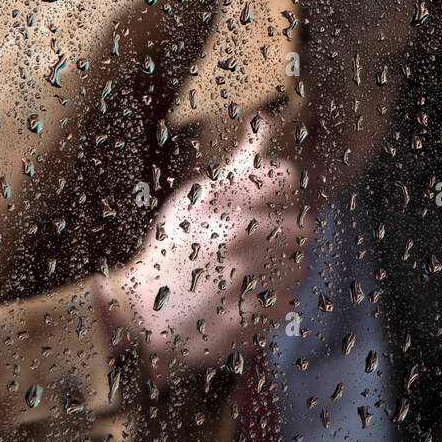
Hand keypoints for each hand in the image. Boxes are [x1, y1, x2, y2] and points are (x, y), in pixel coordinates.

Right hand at [100, 115, 303, 386]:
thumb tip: (264, 120)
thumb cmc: (172, 242)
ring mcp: (239, 284)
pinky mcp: (240, 321)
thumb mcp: (199, 195)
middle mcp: (235, 241)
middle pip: (302, 228)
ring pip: (297, 270)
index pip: (285, 176)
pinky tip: (250, 296)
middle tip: (269, 241)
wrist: (139, 307)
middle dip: (292, 233)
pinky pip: (281, 306)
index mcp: (226, 205)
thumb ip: (241, 162)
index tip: (271, 199)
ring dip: (285, 269)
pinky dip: (272, 302)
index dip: (283, 185)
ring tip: (256, 270)